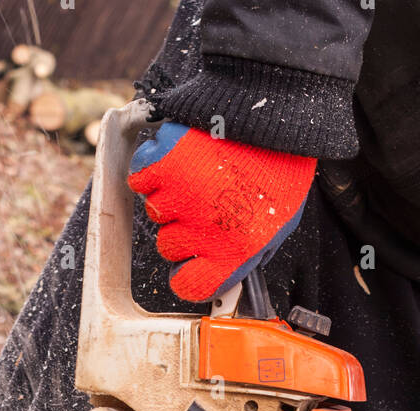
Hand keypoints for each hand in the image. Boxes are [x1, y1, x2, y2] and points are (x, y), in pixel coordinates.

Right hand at [128, 122, 315, 301]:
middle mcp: (204, 231)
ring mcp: (181, 197)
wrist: (274, 115)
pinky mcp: (164, 164)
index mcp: (233, 253)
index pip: (190, 286)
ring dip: (170, 197)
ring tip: (198, 175)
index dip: (186, 276)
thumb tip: (221, 273)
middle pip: (168, 247)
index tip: (187, 267)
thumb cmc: (279, 169)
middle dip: (180, 228)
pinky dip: (152, 170)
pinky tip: (177, 161)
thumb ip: (245, 254)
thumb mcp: (277, 224)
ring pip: (155, 213)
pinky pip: (140, 179)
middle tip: (203, 203)